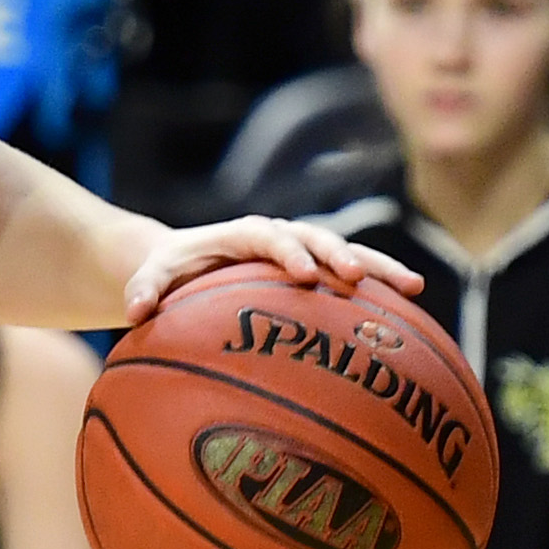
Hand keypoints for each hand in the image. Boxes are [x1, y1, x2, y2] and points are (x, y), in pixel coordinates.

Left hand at [125, 216, 422, 324]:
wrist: (186, 265)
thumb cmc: (168, 272)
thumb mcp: (149, 278)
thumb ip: (142, 289)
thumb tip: (133, 311)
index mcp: (244, 234)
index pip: (269, 237)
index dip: (288, 252)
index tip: (304, 274)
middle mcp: (281, 238)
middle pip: (318, 239)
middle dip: (339, 256)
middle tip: (355, 278)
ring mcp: (304, 253)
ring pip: (347, 255)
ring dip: (378, 270)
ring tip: (414, 288)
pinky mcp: (317, 273)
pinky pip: (352, 281)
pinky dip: (379, 292)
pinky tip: (413, 314)